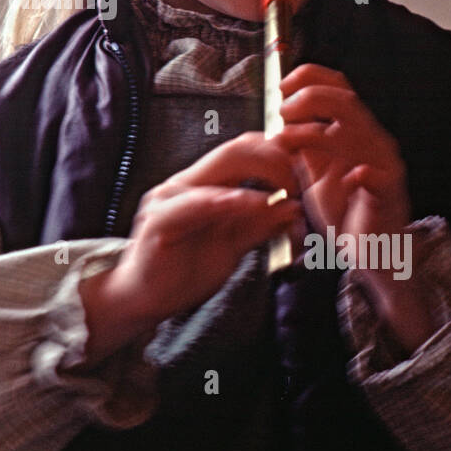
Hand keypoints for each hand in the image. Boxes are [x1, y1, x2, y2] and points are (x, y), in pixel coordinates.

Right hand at [103, 131, 304, 331]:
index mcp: (202, 185)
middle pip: (233, 150)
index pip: (241, 151)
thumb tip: (294, 210)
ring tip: (288, 189)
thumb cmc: (183, 271)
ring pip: (217, 171)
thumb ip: (258, 227)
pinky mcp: (159, 221)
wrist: (143, 300)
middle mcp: (184, 184)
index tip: (307, 169)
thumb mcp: (231, 246)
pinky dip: (227, 201)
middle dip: (274, 158)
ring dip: (259, 177)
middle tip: (302, 180)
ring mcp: (170, 199)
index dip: (276, 152)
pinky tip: (251, 203)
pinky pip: (196, 204)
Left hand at [274, 63, 410, 245]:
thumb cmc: (347, 208)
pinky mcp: (387, 194)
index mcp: (356, 130)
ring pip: (356, 133)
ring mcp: (383, 165)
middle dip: (309, 99)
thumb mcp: (318, 170)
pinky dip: (362, 173)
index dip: (311, 78)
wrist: (374, 249)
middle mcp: (373, 140)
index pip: (339, 87)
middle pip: (345, 101)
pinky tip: (349, 176)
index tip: (282, 87)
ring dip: (314, 132)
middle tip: (282, 112)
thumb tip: (281, 124)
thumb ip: (305, 146)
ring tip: (286, 139)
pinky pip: (379, 177)